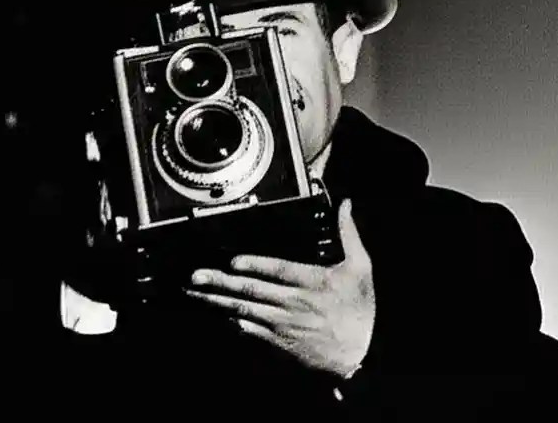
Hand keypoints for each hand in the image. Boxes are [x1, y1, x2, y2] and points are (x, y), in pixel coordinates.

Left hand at [184, 199, 375, 378]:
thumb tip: (346, 205)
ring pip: (246, 310)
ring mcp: (285, 324)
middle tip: (196, 277)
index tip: (233, 261)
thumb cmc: (360, 309)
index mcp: (314, 282)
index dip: (256, 265)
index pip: (279, 270)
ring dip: (219, 302)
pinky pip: (252, 331)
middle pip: (253, 291)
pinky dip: (235, 322)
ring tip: (197, 294)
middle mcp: (295, 302)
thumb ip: (349, 233)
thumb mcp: (361, 268)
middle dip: (221, 283)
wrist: (361, 354)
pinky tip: (219, 315)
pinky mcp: (280, 341)